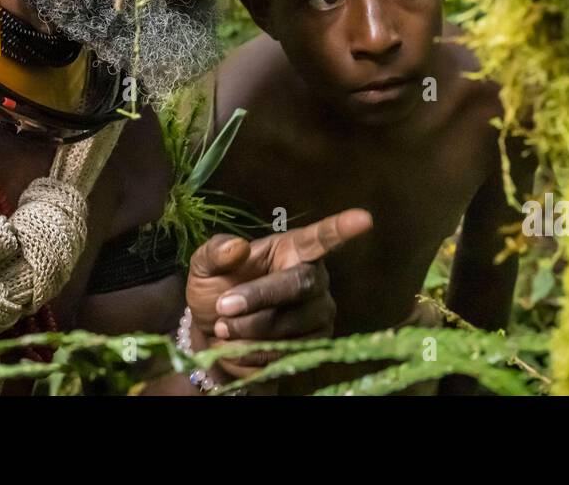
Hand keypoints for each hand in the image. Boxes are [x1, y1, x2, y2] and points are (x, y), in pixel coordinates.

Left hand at [185, 208, 372, 377]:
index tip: (364, 218)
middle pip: (299, 284)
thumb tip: (236, 247)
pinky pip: (287, 351)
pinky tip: (238, 345)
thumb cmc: (216, 292)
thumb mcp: (204, 267)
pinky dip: (255, 351)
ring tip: (224, 328)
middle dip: (258, 298)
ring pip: (291, 323)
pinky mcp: (315, 344)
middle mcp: (313, 278)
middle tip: (222, 308)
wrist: (214, 338)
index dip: (342, 229)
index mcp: (292, 249)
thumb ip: (215, 252)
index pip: (321, 238)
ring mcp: (319, 312)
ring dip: (249, 329)